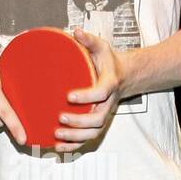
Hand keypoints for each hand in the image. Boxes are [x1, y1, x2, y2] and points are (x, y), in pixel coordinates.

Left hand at [54, 27, 124, 152]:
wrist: (122, 76)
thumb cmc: (107, 62)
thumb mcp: (101, 47)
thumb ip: (88, 40)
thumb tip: (75, 31)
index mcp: (109, 84)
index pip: (101, 93)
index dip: (87, 96)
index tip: (68, 96)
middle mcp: (108, 103)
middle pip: (97, 119)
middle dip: (79, 122)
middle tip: (60, 118)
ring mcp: (103, 115)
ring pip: (93, 133)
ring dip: (75, 138)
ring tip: (57, 135)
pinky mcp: (97, 124)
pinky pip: (88, 139)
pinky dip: (74, 146)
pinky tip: (58, 147)